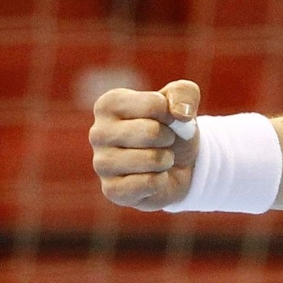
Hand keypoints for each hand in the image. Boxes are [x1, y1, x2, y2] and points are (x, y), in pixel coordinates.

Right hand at [91, 80, 200, 209]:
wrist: (180, 165)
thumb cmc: (174, 127)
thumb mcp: (184, 101)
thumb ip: (184, 93)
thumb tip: (180, 113)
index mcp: (109, 104)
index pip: (154, 104)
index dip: (173, 114)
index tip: (167, 119)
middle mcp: (97, 133)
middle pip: (152, 132)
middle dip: (169, 138)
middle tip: (164, 142)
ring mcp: (101, 164)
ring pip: (151, 159)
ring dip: (166, 159)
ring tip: (158, 159)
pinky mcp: (111, 190)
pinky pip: (148, 183)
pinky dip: (161, 180)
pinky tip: (153, 177)